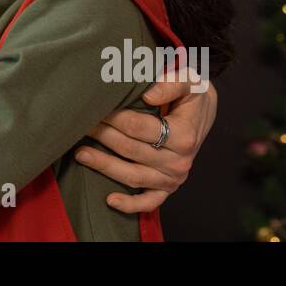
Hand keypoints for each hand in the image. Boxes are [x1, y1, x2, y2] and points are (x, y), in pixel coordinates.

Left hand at [73, 71, 217, 213]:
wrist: (205, 112)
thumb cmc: (192, 94)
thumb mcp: (189, 81)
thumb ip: (171, 84)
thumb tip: (148, 95)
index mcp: (183, 136)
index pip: (137, 127)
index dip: (113, 118)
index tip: (95, 108)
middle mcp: (179, 161)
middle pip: (129, 150)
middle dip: (102, 136)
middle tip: (79, 125)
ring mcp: (173, 178)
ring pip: (132, 176)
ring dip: (104, 166)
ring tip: (80, 154)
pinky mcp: (168, 188)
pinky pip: (149, 202)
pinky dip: (130, 205)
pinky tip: (109, 200)